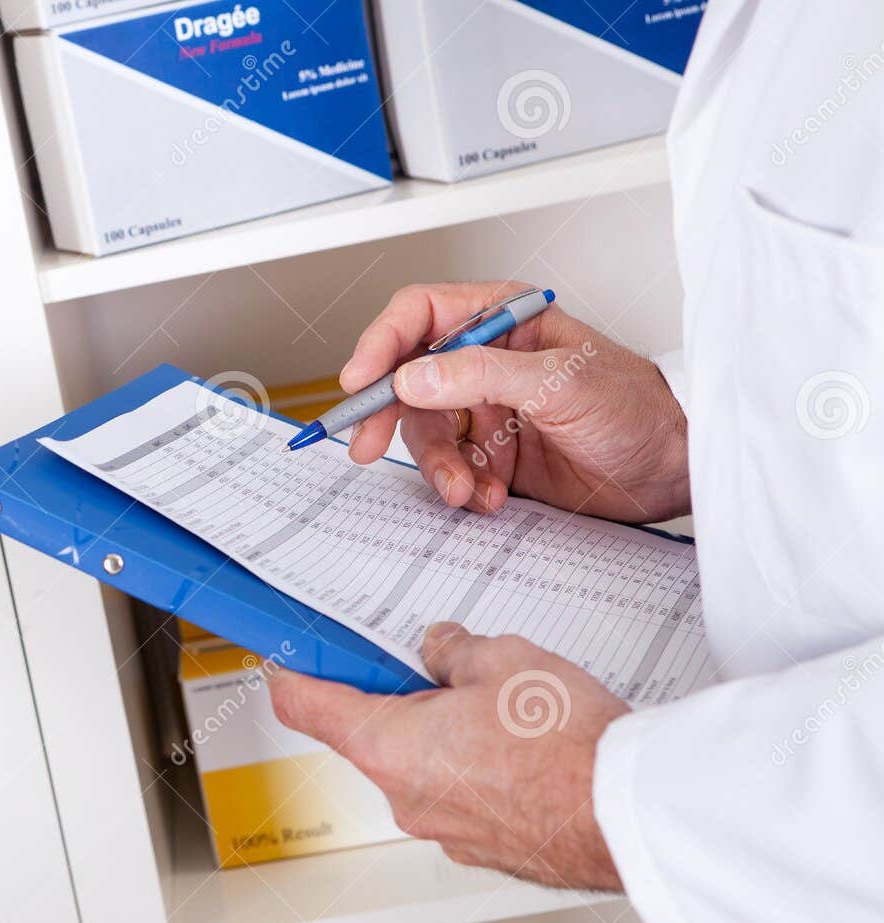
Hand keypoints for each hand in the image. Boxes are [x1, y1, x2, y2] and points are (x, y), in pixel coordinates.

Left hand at [269, 623, 628, 890]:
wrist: (628, 816)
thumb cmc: (566, 745)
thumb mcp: (502, 659)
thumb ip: (455, 650)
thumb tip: (441, 650)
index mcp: (386, 744)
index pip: (304, 707)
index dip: (293, 674)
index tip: (290, 657)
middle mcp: (403, 796)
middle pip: (371, 735)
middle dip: (401, 698)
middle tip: (442, 667)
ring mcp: (442, 829)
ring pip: (423, 767)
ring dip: (446, 735)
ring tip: (504, 708)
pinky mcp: (483, 848)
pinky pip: (463, 797)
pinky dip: (479, 770)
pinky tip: (524, 748)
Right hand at [340, 281, 689, 522]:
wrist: (672, 474)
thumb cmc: (640, 411)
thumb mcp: (560, 383)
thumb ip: (481, 374)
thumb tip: (414, 376)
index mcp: (503, 320)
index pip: (420, 317)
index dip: (381, 344)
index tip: (359, 380)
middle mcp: (487, 361)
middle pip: (409, 380)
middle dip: (389, 416)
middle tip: (366, 445)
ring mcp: (488, 410)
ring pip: (427, 432)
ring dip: (438, 466)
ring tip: (465, 489)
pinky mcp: (493, 456)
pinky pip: (451, 469)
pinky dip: (463, 489)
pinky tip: (491, 497)